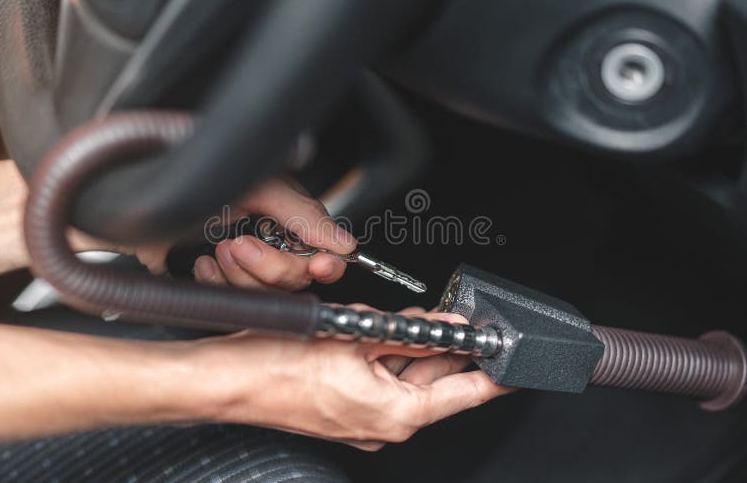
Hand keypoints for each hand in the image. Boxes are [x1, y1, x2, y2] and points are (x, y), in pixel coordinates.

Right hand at [187, 308, 512, 450]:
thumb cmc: (279, 364)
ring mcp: (364, 422)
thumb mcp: (357, 335)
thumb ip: (408, 332)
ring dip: (413, 350)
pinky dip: (388, 359)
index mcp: (397, 414)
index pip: (466, 393)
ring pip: (406, 380)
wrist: (231, 380)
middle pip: (435, 383)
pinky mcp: (346, 413)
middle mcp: (384, 426)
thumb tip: (441, 325)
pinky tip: (384, 335)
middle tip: (459, 321)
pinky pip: (381, 383)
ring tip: (412, 321)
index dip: (495, 376)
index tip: (515, 365)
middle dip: (447, 349)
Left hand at [192, 177, 354, 290]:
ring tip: (219, 249)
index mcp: (288, 213)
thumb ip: (304, 214)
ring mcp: (242, 262)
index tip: (320, 265)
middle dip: (270, 265)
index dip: (326, 263)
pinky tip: (203, 264)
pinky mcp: (214, 279)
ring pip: (266, 294)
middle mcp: (269, 238)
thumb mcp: (257, 186)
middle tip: (241, 244)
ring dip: (241, 275)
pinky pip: (231, 300)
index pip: (323, 252)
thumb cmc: (192, 171)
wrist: (140, 195)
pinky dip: (217, 284)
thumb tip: (344, 243)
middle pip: (295, 279)